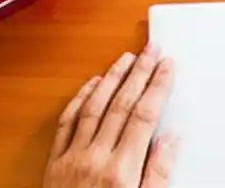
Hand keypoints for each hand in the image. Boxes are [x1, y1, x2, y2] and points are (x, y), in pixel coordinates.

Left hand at [43, 47, 177, 187]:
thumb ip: (158, 174)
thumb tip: (170, 140)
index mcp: (123, 171)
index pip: (145, 116)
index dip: (157, 86)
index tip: (166, 66)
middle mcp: (96, 158)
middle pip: (122, 105)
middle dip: (139, 73)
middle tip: (150, 50)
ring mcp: (72, 157)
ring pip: (94, 107)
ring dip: (111, 78)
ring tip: (125, 58)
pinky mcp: (54, 163)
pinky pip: (66, 123)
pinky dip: (79, 100)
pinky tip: (91, 83)